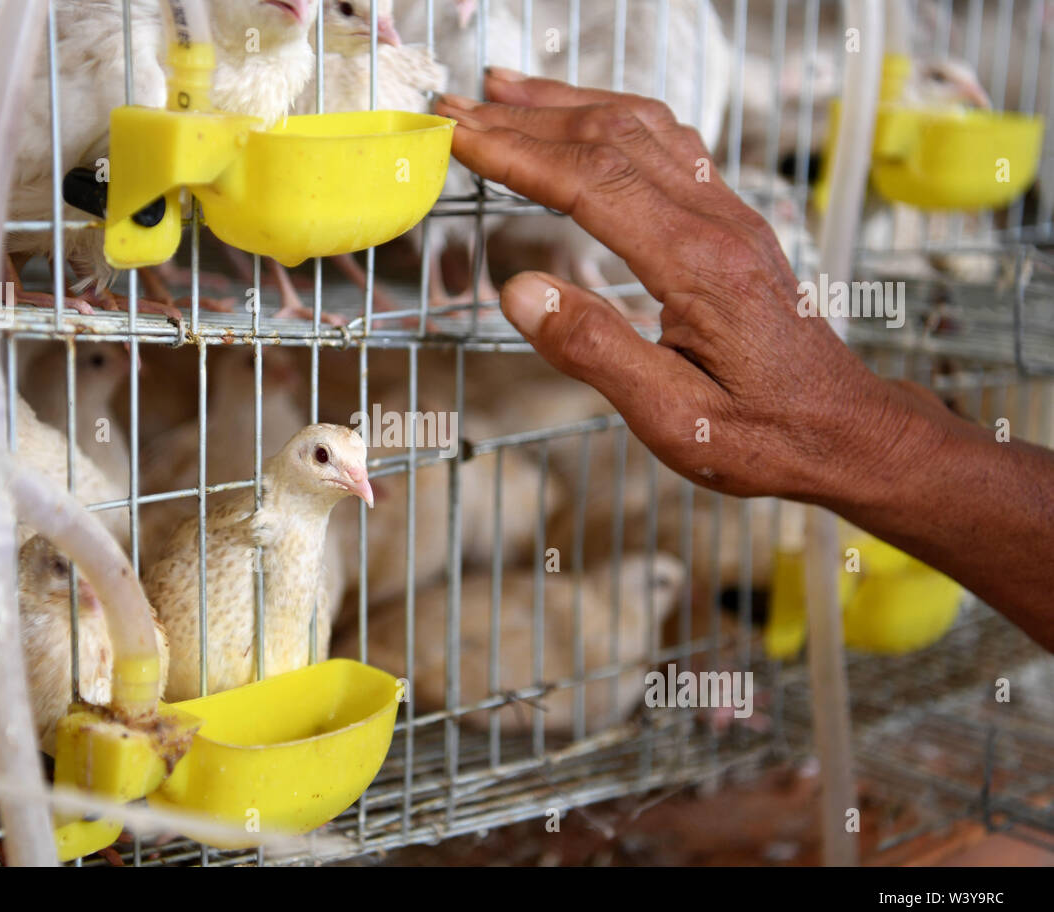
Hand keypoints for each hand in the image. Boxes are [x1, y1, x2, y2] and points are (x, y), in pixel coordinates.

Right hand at [435, 71, 946, 506]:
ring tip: (502, 90)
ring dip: (565, 103)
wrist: (842, 430)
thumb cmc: (765, 433)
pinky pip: (667, 143)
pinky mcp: (731, 222)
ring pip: (641, 127)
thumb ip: (595, 352)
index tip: (457, 136)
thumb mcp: (673, 419)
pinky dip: (609, 118)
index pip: (590, 183)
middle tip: (456, 106)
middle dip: (523, 117)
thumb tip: (520, 293)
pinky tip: (583, 118)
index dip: (515, 154)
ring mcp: (729, 214)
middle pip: (610, 138)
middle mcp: (717, 222)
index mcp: (698, 265)